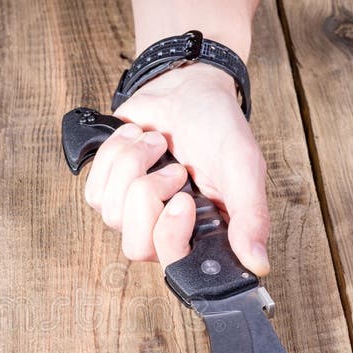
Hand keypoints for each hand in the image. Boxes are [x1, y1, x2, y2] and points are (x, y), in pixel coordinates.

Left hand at [84, 63, 269, 274]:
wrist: (186, 86)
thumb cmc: (218, 127)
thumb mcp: (243, 168)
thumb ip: (250, 217)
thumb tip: (259, 265)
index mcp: (200, 232)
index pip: (174, 265)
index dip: (170, 237)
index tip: (182, 199)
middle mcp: (163, 229)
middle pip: (135, 247)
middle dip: (148, 197)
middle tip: (174, 168)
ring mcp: (132, 212)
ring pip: (111, 214)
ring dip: (133, 165)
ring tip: (157, 144)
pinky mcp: (107, 190)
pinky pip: (94, 191)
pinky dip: (113, 155)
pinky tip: (136, 140)